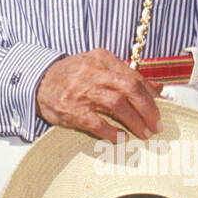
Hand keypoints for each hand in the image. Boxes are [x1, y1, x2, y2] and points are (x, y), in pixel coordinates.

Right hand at [35, 49, 162, 142]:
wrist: (37, 82)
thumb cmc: (72, 75)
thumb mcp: (98, 67)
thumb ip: (126, 76)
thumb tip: (158, 89)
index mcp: (102, 59)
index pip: (134, 76)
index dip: (150, 95)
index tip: (159, 108)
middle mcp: (93, 73)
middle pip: (130, 89)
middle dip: (148, 109)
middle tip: (156, 125)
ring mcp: (82, 91)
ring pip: (117, 105)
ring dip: (134, 121)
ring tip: (143, 133)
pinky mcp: (71, 110)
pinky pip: (97, 123)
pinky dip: (111, 132)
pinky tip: (120, 138)